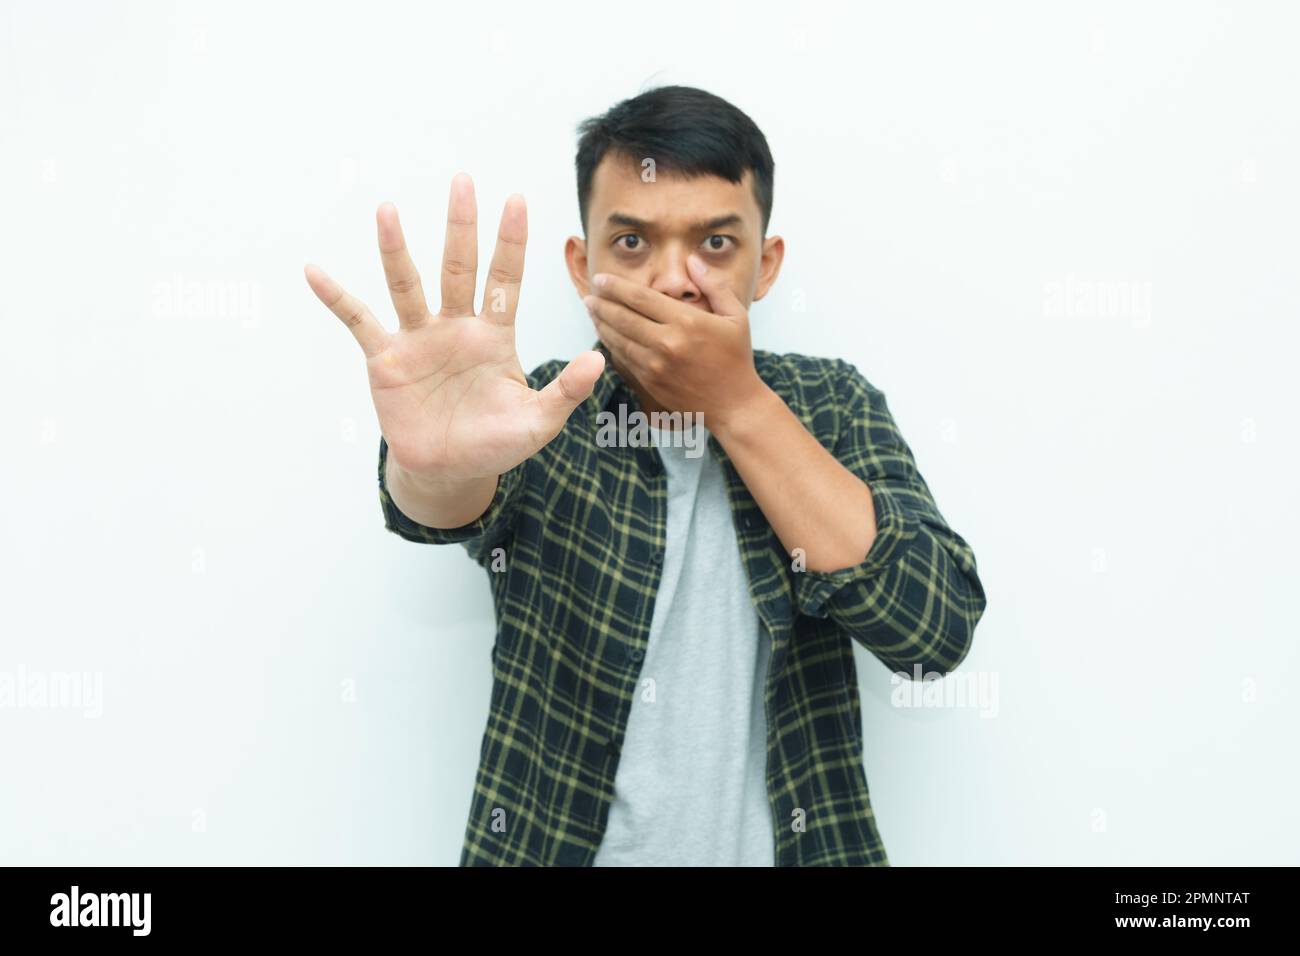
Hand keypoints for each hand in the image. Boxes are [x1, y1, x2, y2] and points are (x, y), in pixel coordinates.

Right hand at [305, 174, 604, 482]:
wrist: (450, 471)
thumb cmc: (495, 442)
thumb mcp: (537, 421)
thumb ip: (565, 391)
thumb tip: (598, 359)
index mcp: (494, 335)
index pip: (505, 279)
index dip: (511, 241)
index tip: (516, 198)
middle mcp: (455, 326)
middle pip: (458, 267)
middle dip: (461, 226)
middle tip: (463, 180)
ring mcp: (419, 339)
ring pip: (407, 284)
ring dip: (396, 249)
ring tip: (387, 210)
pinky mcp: (386, 359)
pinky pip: (359, 322)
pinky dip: (337, 298)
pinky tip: (315, 272)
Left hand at [582, 254, 769, 431]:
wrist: (733, 404)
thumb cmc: (736, 357)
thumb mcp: (736, 316)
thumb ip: (714, 285)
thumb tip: (692, 260)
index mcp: (686, 321)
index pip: (640, 297)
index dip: (615, 286)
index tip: (600, 278)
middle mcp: (667, 342)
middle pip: (622, 317)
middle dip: (601, 303)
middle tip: (589, 294)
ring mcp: (656, 364)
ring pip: (618, 339)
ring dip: (601, 323)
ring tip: (592, 311)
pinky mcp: (650, 382)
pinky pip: (623, 359)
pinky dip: (611, 345)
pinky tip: (605, 335)